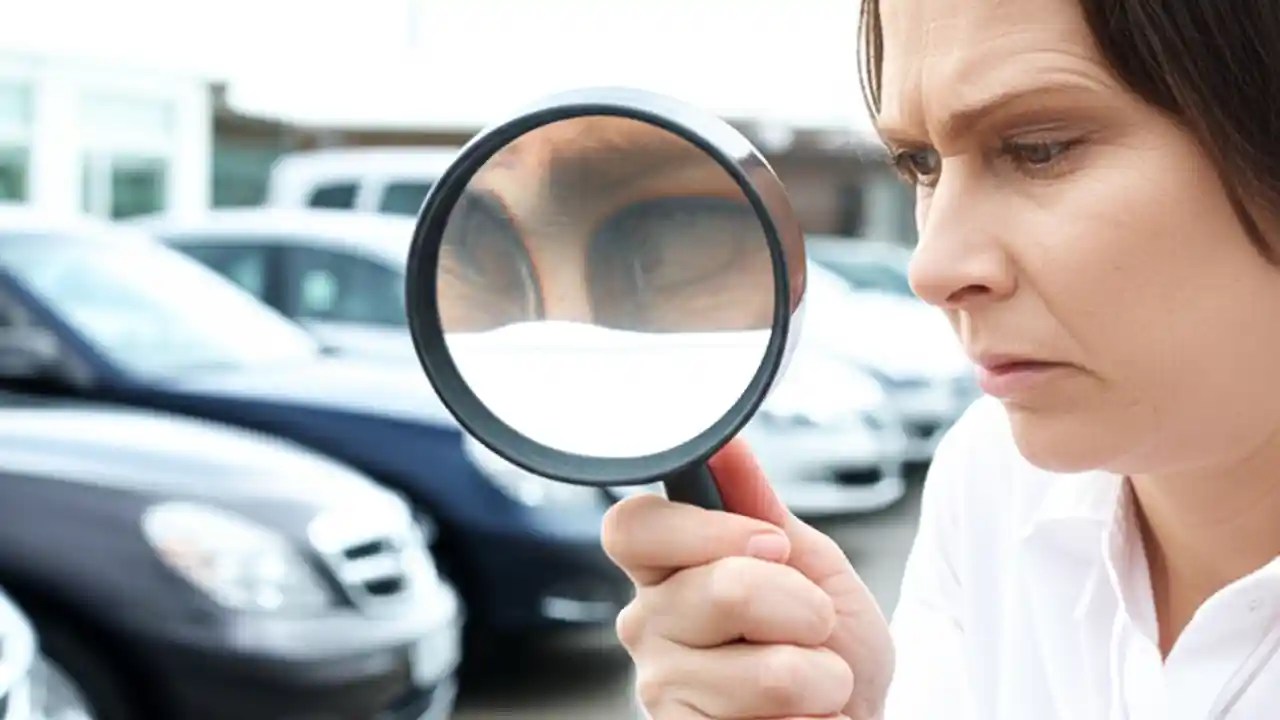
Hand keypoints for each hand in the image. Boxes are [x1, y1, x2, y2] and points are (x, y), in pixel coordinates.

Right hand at [602, 437, 894, 718]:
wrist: (855, 713)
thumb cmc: (829, 644)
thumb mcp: (809, 562)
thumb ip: (761, 507)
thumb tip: (727, 444)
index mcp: (665, 568)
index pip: (633, 526)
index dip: (708, 530)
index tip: (771, 544)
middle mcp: (649, 625)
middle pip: (723, 588)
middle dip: (805, 608)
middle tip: (813, 629)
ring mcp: (663, 690)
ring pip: (768, 669)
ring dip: (822, 675)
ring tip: (812, 683)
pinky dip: (814, 716)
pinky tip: (796, 717)